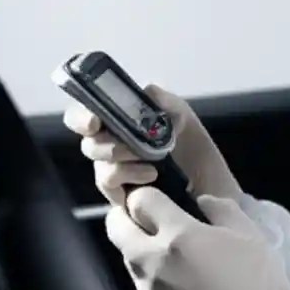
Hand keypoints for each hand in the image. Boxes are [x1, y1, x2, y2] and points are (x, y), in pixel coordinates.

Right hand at [62, 84, 242, 207]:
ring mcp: (114, 175)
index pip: (82, 118)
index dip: (80, 118)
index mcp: (115, 124)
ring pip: (101, 168)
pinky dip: (129, 177)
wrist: (208, 181)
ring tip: (151, 161)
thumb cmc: (189, 144)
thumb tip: (144, 92)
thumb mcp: (179, 113)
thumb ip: (160, 99)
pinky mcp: (122, 198)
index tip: (93, 122)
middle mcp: (109, 149)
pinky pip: (112, 189)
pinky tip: (151, 174)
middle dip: (107, 144)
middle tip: (129, 144)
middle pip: (88, 145)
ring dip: (122, 161)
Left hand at [106, 188, 289, 289]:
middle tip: (147, 218)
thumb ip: (217, 206)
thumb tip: (199, 200)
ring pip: (127, 256)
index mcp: (179, 235)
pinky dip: (152, 274)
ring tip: (171, 252)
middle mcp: (155, 261)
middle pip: (115, 227)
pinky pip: (141, 282)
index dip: (146, 195)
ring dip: (140, 246)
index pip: (139, 201)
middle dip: (126, 216)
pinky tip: (180, 280)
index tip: (157, 198)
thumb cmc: (258, 278)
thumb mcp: (246, 230)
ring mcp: (150, 289)